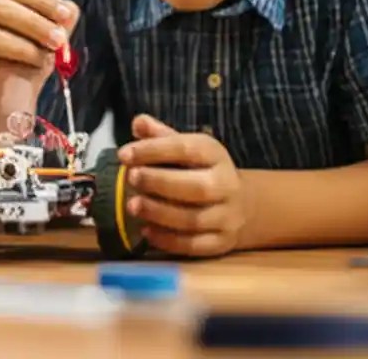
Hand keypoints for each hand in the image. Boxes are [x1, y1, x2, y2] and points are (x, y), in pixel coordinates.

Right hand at [0, 0, 78, 120]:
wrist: (17, 97)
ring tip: (46, 59)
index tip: (65, 15)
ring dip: (24, 47)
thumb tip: (70, 9)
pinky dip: (11, 65)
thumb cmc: (33, 58)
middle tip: (59, 40)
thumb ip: (63, 20)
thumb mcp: (53, 36)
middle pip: (0, 8)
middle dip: (35, 23)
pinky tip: (28, 70)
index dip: (42, 0)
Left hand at [117, 114, 246, 256]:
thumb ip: (161, 136)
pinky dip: (167, 240)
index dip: (154, 150)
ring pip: (193, 219)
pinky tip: (145, 231)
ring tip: (132, 206)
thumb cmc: (202, 171)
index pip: (186, 148)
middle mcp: (226, 185)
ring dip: (159, 213)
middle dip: (159, 183)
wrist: (243, 205)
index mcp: (215, 155)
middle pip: (195, 187)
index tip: (124, 154)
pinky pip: (193, 246)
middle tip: (131, 178)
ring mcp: (227, 216)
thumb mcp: (187, 148)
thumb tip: (138, 122)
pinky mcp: (222, 243)